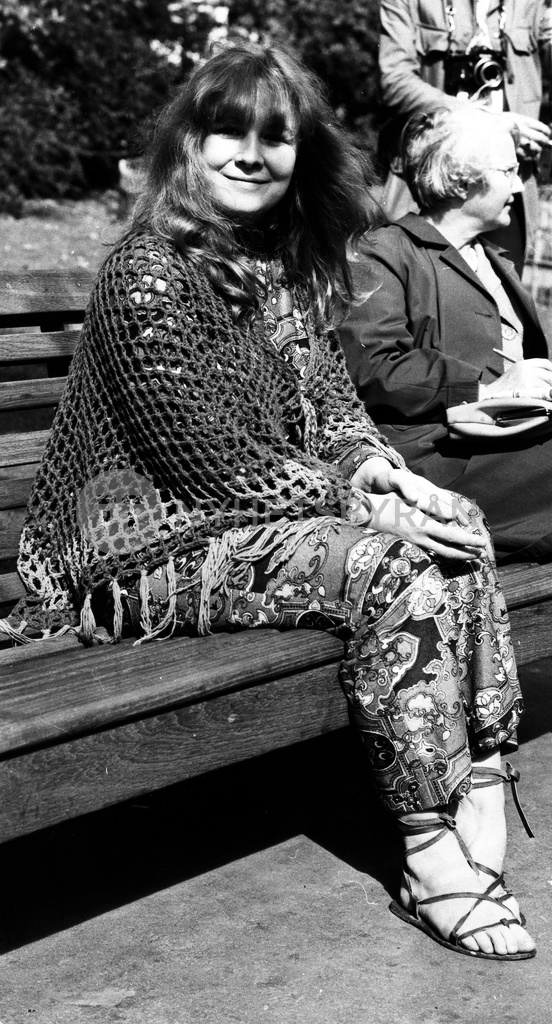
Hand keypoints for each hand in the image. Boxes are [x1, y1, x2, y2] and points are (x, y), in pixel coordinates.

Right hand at [348, 459, 485, 560]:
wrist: (369, 513)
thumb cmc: (391, 501)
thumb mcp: (414, 500)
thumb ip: (433, 508)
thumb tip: (454, 514)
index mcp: (423, 525)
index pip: (452, 536)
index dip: (469, 541)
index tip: (482, 541)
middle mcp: (421, 538)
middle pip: (449, 551)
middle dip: (468, 553)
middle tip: (483, 554)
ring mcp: (415, 544)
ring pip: (441, 554)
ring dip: (459, 555)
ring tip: (473, 555)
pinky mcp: (411, 545)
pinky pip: (433, 551)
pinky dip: (446, 553)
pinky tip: (454, 552)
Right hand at [482, 358, 551, 400]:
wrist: (489, 395)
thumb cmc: (502, 388)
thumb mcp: (515, 373)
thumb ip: (529, 372)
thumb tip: (547, 377)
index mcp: (523, 364)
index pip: (544, 363)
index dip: (551, 370)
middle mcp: (526, 369)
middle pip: (548, 374)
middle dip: (551, 382)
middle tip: (550, 389)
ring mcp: (527, 379)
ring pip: (546, 385)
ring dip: (547, 391)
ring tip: (543, 396)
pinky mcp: (527, 390)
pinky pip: (541, 393)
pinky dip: (542, 397)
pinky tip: (539, 400)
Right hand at [500, 112, 551, 156]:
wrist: (488, 128)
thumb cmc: (503, 123)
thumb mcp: (515, 117)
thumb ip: (527, 123)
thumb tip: (539, 130)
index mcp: (525, 122)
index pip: (542, 128)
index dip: (547, 132)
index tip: (547, 134)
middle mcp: (524, 131)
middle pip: (541, 138)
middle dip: (545, 141)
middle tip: (545, 143)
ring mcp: (519, 141)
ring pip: (535, 148)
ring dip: (538, 150)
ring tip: (537, 149)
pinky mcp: (514, 149)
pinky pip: (526, 155)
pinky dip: (530, 156)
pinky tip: (530, 155)